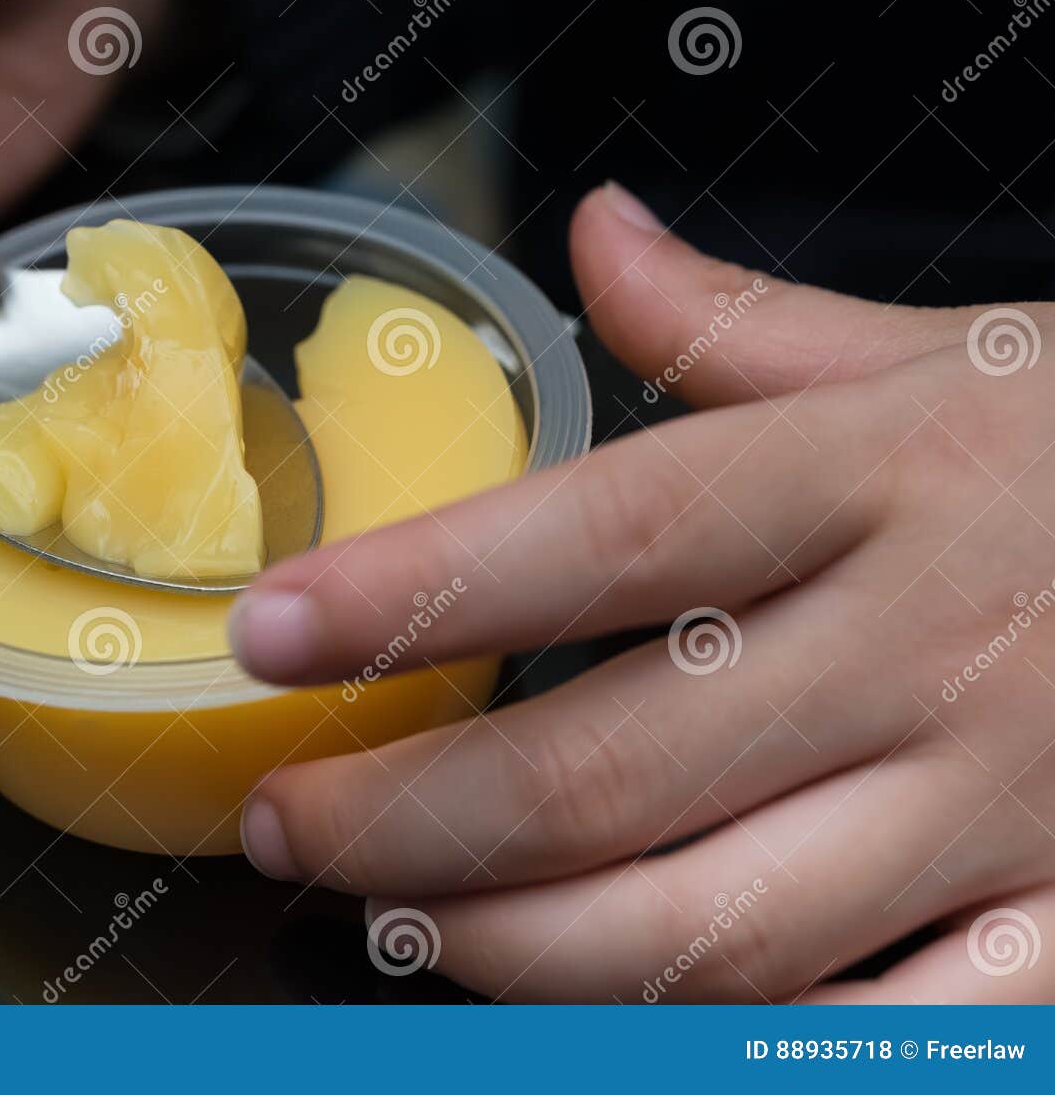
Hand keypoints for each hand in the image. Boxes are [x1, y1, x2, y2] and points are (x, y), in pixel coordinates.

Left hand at [228, 182, 1054, 1002]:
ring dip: (522, 951)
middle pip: (619, 764)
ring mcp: (1002, 806)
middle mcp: (925, 648)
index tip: (271, 633)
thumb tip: (596, 238)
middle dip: (421, 816)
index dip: (420, 591)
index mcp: (874, 480)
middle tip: (290, 822)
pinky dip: (730, 1044)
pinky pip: (888, 1032)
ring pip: (719, 930)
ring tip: (394, 927)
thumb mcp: (941, 355)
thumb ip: (742, 321)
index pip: (606, 532)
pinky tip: (598, 1022)